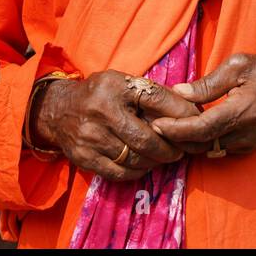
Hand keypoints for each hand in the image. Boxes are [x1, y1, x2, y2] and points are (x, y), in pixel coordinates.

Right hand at [32, 70, 200, 180]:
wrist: (58, 110)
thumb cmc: (101, 94)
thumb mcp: (123, 83)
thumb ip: (152, 93)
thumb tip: (190, 108)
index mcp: (115, 86)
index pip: (157, 100)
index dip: (182, 113)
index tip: (197, 122)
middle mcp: (101, 111)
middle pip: (147, 138)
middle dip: (171, 147)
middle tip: (183, 149)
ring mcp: (91, 137)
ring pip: (136, 159)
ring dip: (157, 161)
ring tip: (167, 156)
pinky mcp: (84, 158)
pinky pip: (120, 173)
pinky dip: (138, 171)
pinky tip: (145, 165)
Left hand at [150, 53, 255, 155]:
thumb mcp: (238, 66)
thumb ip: (208, 82)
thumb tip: (178, 92)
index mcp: (242, 111)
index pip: (202, 128)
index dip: (176, 129)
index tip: (155, 123)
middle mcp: (243, 134)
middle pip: (199, 144)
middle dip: (173, 137)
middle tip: (150, 122)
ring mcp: (245, 144)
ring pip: (205, 149)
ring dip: (183, 140)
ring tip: (162, 124)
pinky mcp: (245, 147)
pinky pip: (214, 148)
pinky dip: (197, 140)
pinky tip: (184, 127)